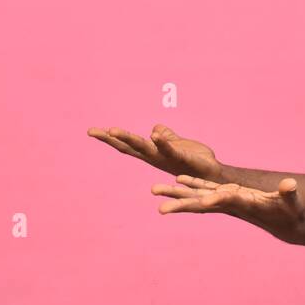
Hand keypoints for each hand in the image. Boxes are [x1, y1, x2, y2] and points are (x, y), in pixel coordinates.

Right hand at [88, 124, 225, 183]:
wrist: (212, 174)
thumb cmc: (194, 160)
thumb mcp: (177, 144)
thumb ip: (166, 137)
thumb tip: (155, 129)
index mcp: (153, 153)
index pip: (128, 145)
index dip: (110, 138)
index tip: (92, 131)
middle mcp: (156, 157)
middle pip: (130, 146)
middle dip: (112, 139)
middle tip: (95, 132)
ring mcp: (167, 158)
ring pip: (145, 148)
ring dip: (129, 139)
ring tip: (114, 130)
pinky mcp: (182, 158)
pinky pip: (170, 149)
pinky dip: (162, 142)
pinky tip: (154, 134)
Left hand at [150, 175, 304, 243]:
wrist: (286, 224)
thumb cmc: (291, 212)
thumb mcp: (292, 203)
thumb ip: (289, 194)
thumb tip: (290, 185)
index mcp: (244, 204)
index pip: (226, 201)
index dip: (213, 200)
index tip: (198, 203)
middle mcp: (229, 203)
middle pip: (201, 204)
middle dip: (182, 205)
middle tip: (160, 209)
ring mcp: (226, 199)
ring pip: (197, 196)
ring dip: (177, 193)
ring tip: (155, 189)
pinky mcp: (227, 194)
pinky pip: (205, 189)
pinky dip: (192, 184)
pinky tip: (178, 179)